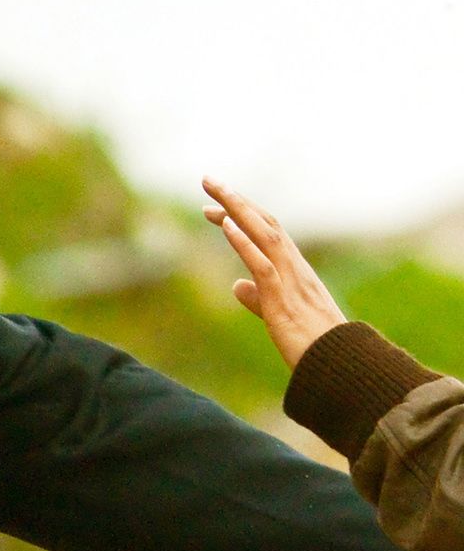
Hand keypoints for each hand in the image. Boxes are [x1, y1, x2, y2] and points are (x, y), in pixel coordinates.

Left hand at [201, 177, 346, 368]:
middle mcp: (295, 269)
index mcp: (295, 272)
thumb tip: (238, 286)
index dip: (242, 216)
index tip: (215, 208)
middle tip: (208, 180)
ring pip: (264, 234)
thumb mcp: (281, 317)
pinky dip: (244, 243)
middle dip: (236, 200)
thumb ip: (259, 299)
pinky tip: (226, 225)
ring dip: (237, 210)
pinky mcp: (284, 301)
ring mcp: (291, 282)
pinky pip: (263, 265)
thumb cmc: (315, 347)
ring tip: (214, 191)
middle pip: (264, 223)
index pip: (267, 233)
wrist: (341, 371)